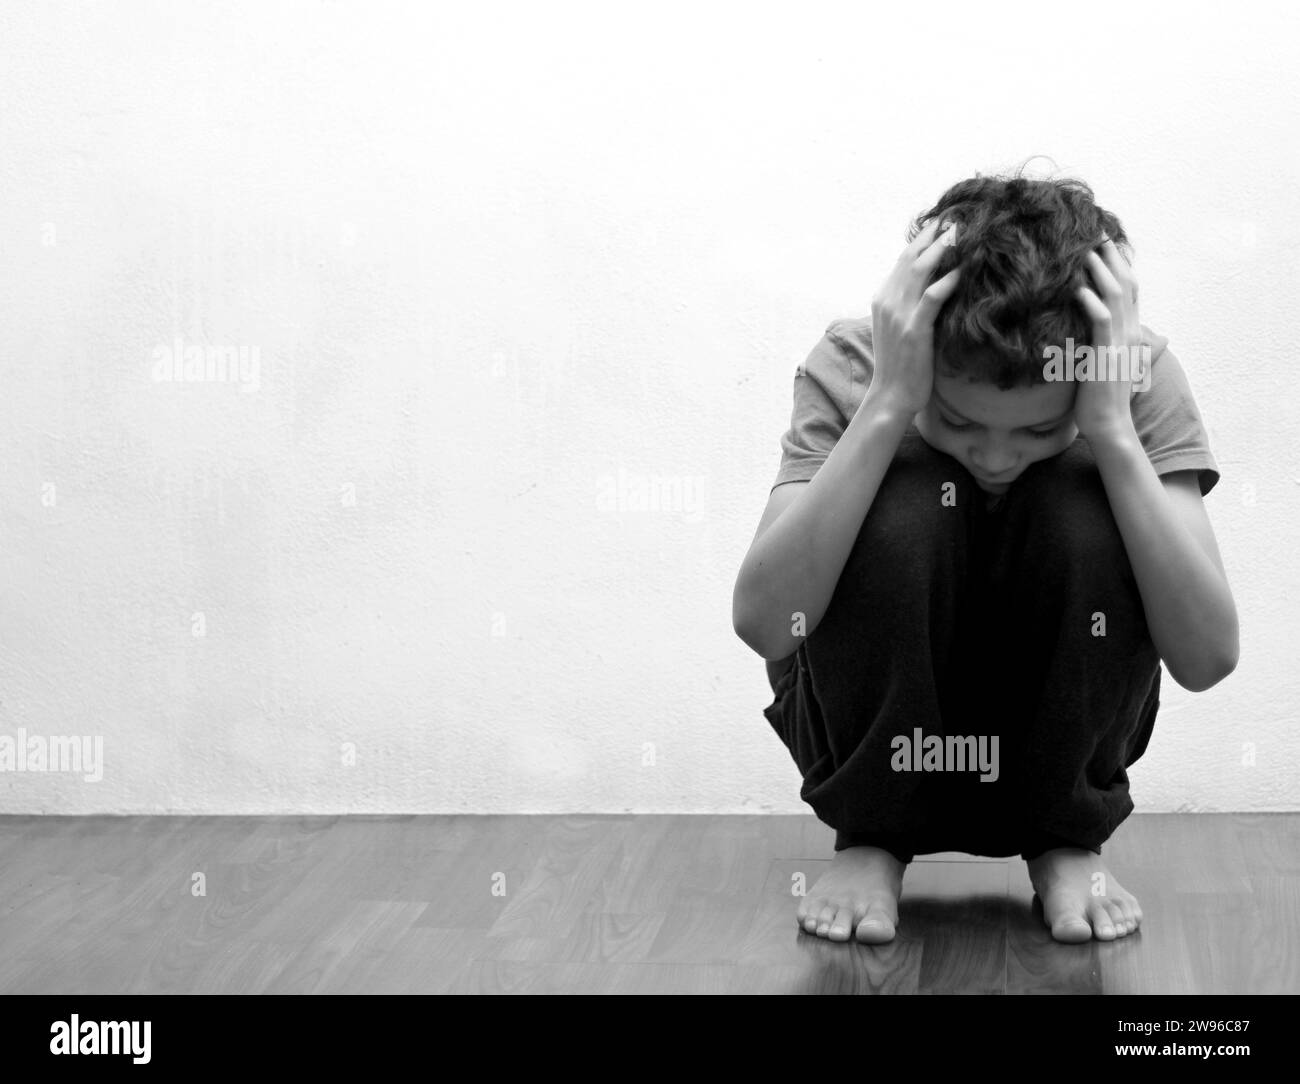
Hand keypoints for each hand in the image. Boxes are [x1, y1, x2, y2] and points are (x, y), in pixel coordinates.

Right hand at [867, 217, 961, 420]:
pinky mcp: (913, 329)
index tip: (944, 222)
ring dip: (942, 248)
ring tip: (962, 232)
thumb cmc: (901, 364)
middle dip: (934, 234)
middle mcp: (887, 301)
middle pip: (911, 256)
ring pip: (920, 269)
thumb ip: (910, 304)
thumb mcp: (900, 327)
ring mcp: (898, 314)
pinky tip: (964, 269)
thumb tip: (935, 285)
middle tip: (957, 217)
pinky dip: (948, 279)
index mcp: (883, 298)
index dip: (923, 237)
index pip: (903, 258)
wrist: (891, 394)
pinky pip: (932, 297)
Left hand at [1073, 237, 1141, 440]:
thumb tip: (1083, 324)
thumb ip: (1098, 339)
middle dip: (1112, 257)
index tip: (1106, 242)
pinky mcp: (1106, 355)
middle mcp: (1129, 333)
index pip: (1129, 290)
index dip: (1120, 264)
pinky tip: (1078, 289)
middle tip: (1097, 232)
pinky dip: (1091, 303)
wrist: (1109, 425)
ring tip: (1086, 250)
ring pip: (1116, 297)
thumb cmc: (1099, 396)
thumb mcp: (1101, 360)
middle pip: (1125, 284)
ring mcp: (1120, 343)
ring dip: (1101, 272)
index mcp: (1129, 332)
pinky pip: (1101, 322)